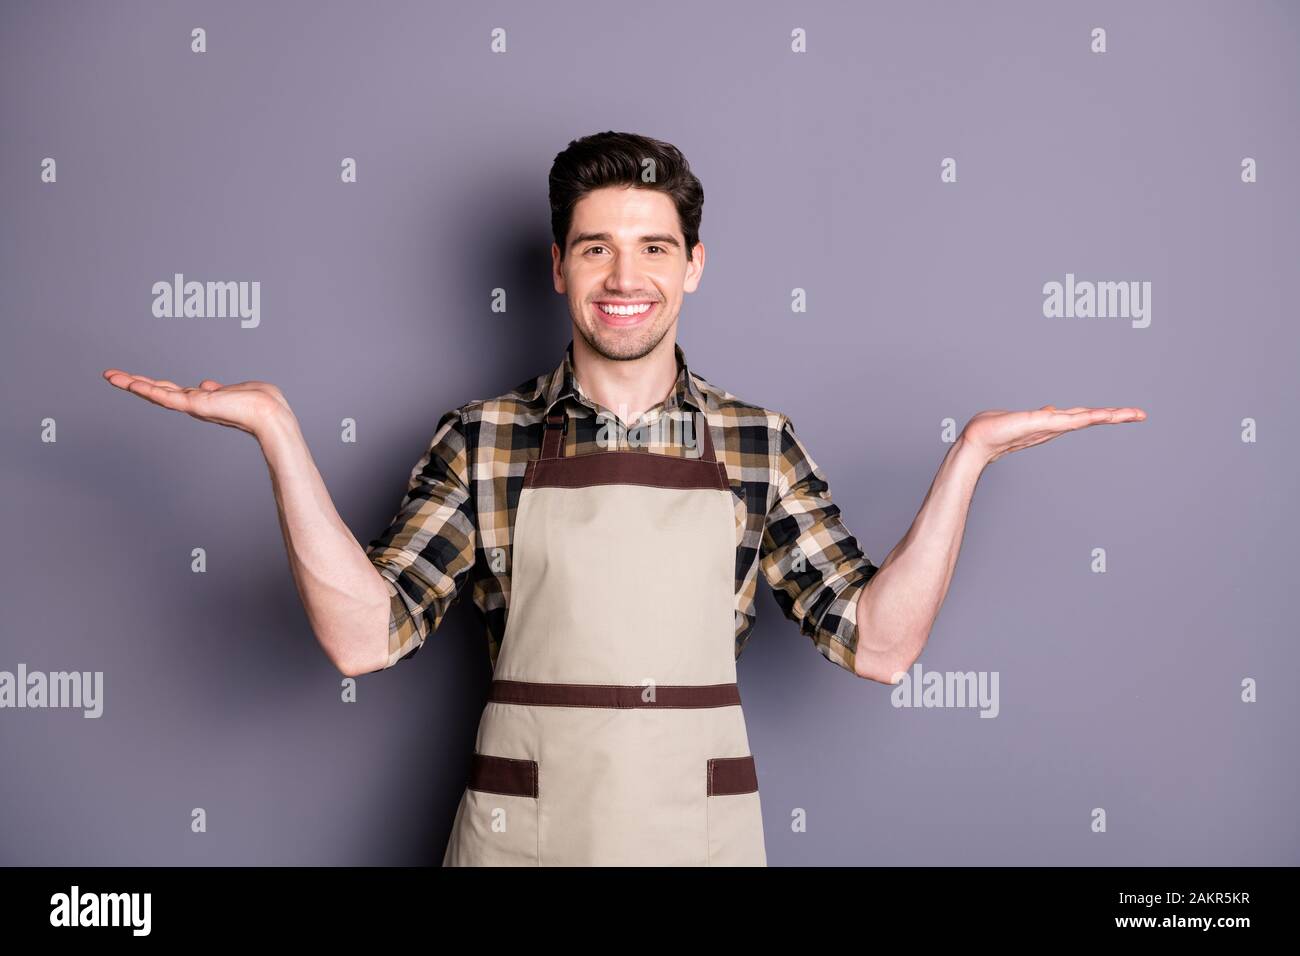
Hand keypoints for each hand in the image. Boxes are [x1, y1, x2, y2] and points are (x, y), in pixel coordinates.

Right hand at [101, 369, 292, 438]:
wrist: (269, 414)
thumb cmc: (261, 402)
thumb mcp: (234, 391)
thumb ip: (217, 390)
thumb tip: (206, 384)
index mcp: (203, 400)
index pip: (172, 391)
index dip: (153, 385)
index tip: (135, 379)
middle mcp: (194, 404)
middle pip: (158, 392)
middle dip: (134, 384)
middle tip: (110, 375)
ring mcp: (193, 406)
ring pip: (156, 393)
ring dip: (132, 384)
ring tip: (110, 376)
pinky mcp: (195, 405)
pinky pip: (166, 396)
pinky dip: (148, 390)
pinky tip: (131, 383)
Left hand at [961, 404, 1146, 465]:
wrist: (978, 440)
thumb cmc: (996, 430)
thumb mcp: (1024, 418)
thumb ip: (1041, 415)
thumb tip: (1052, 409)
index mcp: (1053, 422)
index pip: (1084, 416)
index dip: (1105, 414)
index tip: (1126, 412)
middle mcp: (1055, 426)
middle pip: (1091, 418)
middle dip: (1116, 416)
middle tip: (1141, 414)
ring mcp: (1050, 426)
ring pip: (1085, 418)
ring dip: (1108, 415)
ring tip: (1131, 413)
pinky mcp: (1041, 424)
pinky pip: (1068, 419)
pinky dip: (1087, 417)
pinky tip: (1103, 414)